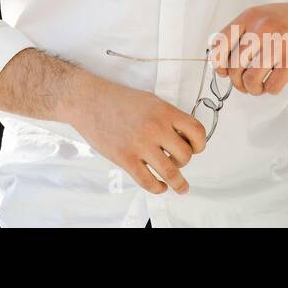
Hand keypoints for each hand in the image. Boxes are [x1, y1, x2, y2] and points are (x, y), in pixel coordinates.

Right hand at [68, 74, 206, 195]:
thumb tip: (181, 138)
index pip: (196, 132)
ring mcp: (140, 144)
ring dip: (179, 183)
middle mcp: (155, 128)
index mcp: (164, 111)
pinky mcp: (125, 158)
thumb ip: (166, 118)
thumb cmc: (116, 99)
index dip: (200, 144)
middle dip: (184, 161)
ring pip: (171, 172)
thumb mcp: (149, 100)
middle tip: (177, 161)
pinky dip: (157, 188)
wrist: (87, 100)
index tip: (196, 148)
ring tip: (181, 187)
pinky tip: (158, 185)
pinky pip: (148, 181)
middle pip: (185, 155)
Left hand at [208, 0, 287, 96]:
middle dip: (236, 81)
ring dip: (252, 89)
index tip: (222, 71)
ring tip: (258, 87)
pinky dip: (270, 90)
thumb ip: (243, 33)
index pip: (220, 44)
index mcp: (249, 17)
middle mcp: (260, 29)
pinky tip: (273, 84)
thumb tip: (224, 61)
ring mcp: (278, 45)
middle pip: (234, 67)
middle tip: (244, 84)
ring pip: (250, 80)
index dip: (217, 63)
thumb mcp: (262, 15)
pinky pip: (272, 86)